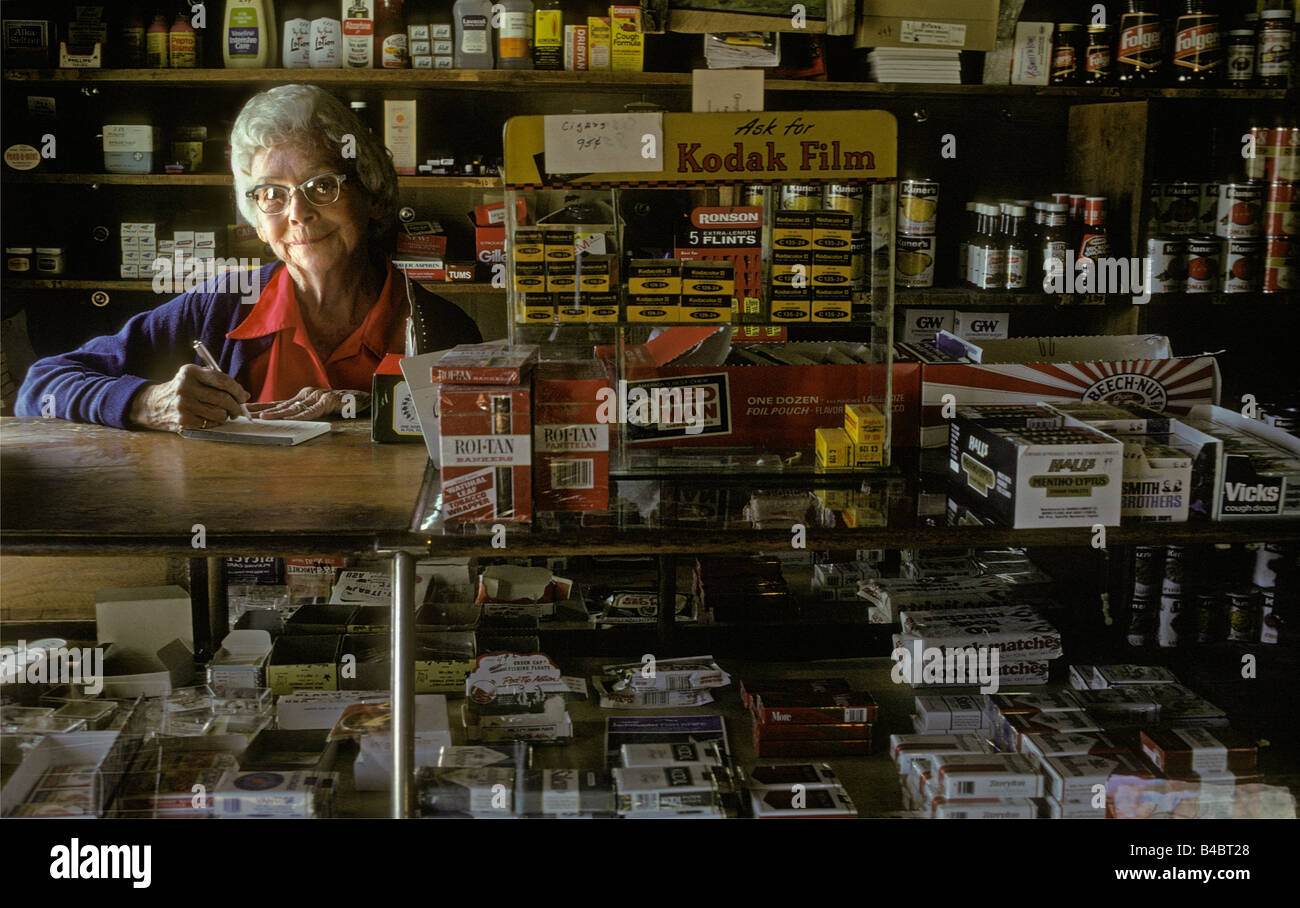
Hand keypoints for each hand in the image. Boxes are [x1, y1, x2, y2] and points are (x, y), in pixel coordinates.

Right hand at [128, 364, 249, 432]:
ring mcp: (183, 405)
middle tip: (238, 409)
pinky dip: (215, 422)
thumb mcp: (194, 378)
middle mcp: (185, 387)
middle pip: (223, 398)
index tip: (243, 396)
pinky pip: (210, 423)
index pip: (222, 380)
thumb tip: (245, 395)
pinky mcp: (183, 420)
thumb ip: (218, 382)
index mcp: (190, 372)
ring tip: (222, 413)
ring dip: (226, 415)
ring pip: (219, 413)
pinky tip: (209, 418)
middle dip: (236, 406)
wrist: (153, 404)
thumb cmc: (182, 390)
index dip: (237, 390)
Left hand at [247, 387, 368, 420]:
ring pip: (293, 407)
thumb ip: (305, 412)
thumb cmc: (342, 405)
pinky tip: (288, 418)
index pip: (279, 403)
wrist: (363, 399)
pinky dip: (299, 415)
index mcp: (304, 396)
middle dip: (262, 409)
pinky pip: (312, 411)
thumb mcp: (319, 408)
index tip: (246, 410)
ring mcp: (317, 397)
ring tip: (261, 418)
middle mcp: (307, 395)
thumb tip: (286, 420)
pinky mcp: (328, 402)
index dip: (262, 407)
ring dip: (276, 413)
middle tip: (245, 413)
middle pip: (281, 404)